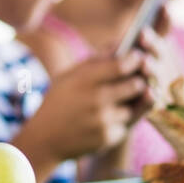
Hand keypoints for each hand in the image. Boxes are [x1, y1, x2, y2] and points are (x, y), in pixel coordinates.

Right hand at [19, 49, 156, 170]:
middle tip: (137, 78)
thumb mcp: (69, 76)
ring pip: (133, 106)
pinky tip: (103, 120)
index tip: (138, 57)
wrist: (45, 139)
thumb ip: (95, 60)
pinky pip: (125, 124)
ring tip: (114, 102)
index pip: (121, 65)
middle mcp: (96, 100)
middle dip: (138, 81)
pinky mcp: (109, 138)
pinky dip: (119, 121)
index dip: (134, 59)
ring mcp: (103, 120)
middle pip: (135, 85)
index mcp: (84, 80)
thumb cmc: (58, 102)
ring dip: (129, 103)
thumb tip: (121, 43)